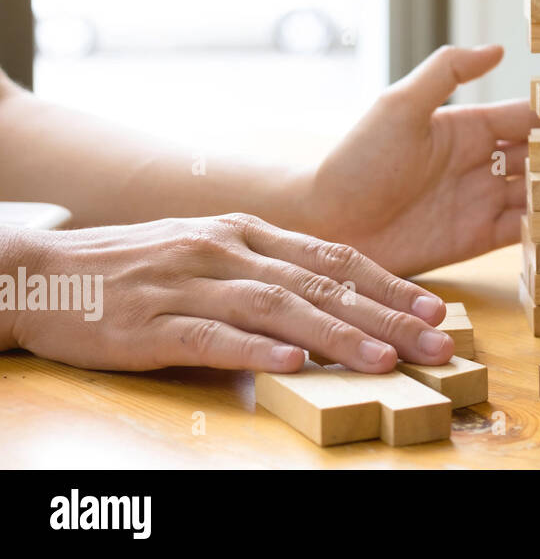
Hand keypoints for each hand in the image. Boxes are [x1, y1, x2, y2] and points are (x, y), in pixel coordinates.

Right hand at [7, 214, 453, 372]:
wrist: (46, 273)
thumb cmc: (141, 267)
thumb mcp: (212, 251)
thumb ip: (270, 268)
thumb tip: (339, 298)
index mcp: (246, 231)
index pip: (334, 255)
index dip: (389, 284)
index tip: (435, 309)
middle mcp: (226, 250)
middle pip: (320, 283)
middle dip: (385, 316)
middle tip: (436, 343)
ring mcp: (188, 285)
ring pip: (277, 308)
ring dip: (337, 335)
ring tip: (383, 361)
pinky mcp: (150, 324)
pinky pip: (210, 337)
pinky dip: (254, 350)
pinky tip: (293, 364)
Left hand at [300, 45, 536, 276]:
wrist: (323, 223)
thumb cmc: (355, 160)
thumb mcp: (399, 105)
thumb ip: (447, 72)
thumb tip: (499, 48)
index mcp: (467, 128)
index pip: (527, 117)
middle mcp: (480, 164)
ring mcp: (479, 202)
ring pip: (538, 194)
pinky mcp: (474, 240)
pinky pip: (522, 233)